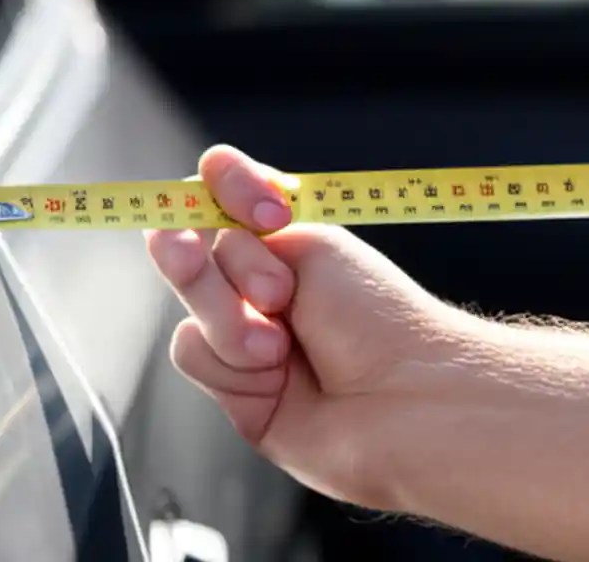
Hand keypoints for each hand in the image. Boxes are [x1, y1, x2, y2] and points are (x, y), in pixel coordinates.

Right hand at [144, 145, 477, 509]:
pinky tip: (275, 377)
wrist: (401, 401)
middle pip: (187, 244)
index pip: (222, 187)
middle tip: (214, 265)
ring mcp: (240, 332)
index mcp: (283, 238)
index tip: (268, 214)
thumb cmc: (375, 318)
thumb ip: (241, 230)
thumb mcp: (312, 244)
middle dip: (196, 257)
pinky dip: (230, 361)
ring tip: (279, 347)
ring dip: (229, 318)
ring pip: (189, 303)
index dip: (228, 186)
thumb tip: (191, 233)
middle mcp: (257, 282)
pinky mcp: (231, 385)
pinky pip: (192, 351)